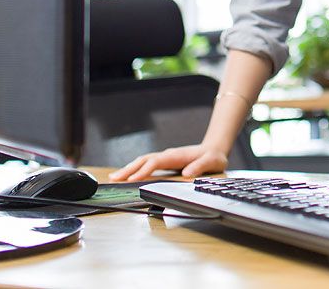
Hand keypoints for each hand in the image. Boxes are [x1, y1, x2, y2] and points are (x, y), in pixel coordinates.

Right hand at [108, 144, 226, 181]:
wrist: (214, 149)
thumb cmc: (214, 157)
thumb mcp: (213, 161)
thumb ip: (201, 166)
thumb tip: (187, 173)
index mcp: (176, 156)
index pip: (156, 162)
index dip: (144, 170)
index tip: (132, 179)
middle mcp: (168, 155)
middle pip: (144, 160)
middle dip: (129, 169)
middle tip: (114, 179)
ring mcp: (166, 158)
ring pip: (143, 161)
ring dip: (129, 169)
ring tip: (115, 178)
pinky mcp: (165, 162)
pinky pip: (147, 165)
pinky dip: (135, 169)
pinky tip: (128, 176)